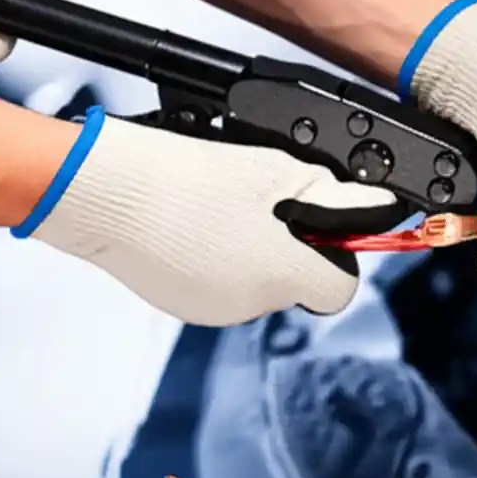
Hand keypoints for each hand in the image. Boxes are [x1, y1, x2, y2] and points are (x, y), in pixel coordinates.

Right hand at [21, 110, 411, 325]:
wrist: (103, 189)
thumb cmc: (187, 175)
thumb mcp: (275, 168)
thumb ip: (330, 195)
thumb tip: (374, 209)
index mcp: (283, 275)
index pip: (339, 288)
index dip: (337, 252)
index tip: (321, 222)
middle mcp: (252, 305)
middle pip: (296, 282)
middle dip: (289, 244)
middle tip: (261, 199)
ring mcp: (212, 309)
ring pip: (255, 280)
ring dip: (250, 247)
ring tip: (219, 205)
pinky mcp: (179, 302)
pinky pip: (217, 282)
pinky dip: (214, 256)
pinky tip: (192, 222)